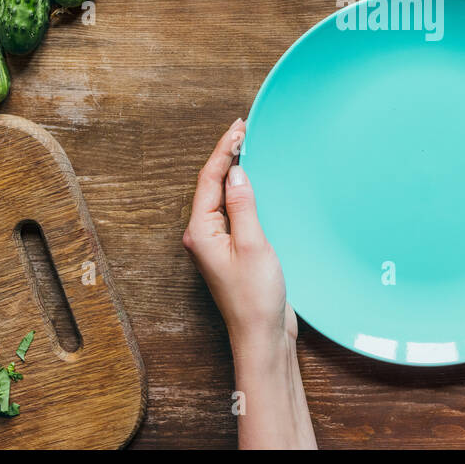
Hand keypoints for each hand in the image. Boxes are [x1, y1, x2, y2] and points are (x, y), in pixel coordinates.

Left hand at [184, 120, 315, 448]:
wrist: (263, 336)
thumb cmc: (256, 298)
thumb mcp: (253, 245)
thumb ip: (243, 206)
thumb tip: (237, 172)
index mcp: (201, 232)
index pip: (209, 179)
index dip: (224, 150)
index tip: (239, 127)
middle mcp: (205, 235)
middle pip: (212, 185)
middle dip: (228, 156)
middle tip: (246, 129)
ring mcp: (219, 244)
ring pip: (224, 197)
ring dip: (236, 173)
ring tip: (250, 148)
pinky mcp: (235, 251)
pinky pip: (236, 212)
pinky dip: (245, 193)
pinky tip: (257, 185)